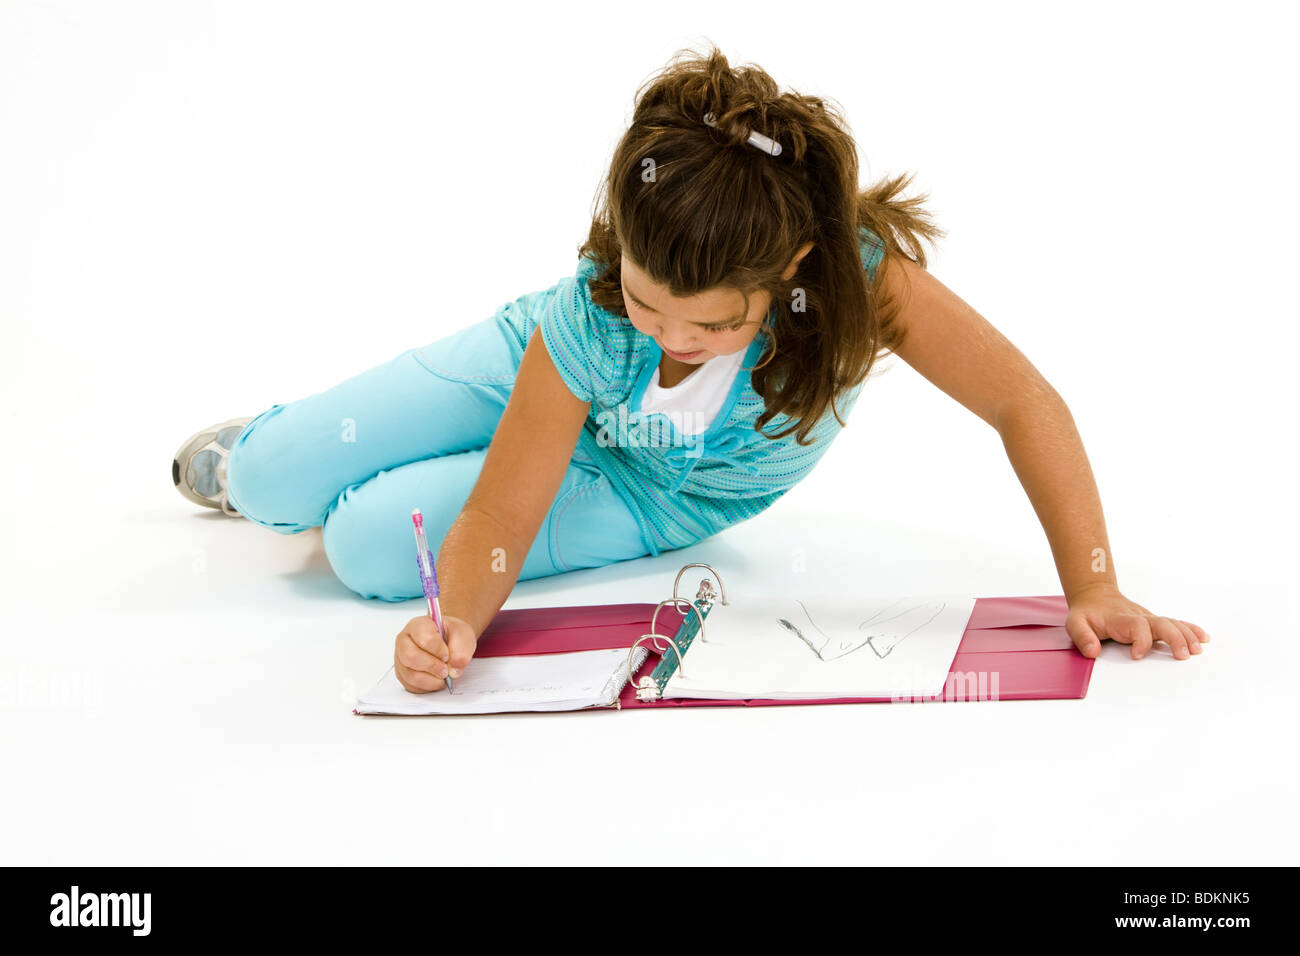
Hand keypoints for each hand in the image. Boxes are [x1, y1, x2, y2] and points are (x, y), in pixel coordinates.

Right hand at [394, 614, 478, 692]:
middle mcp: (404, 640)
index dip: (438, 650)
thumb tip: (454, 670)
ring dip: (430, 680)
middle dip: (432, 667)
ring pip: (409, 674)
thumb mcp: (463, 635)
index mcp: (418, 625)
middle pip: (410, 657)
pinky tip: (436, 681)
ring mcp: (400, 657)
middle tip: (445, 670)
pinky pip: (410, 685)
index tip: (448, 655)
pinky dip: (426, 687)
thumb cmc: (451, 635)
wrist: (448, 641)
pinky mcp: (403, 673)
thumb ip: (461, 650)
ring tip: (442, 677)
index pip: (424, 638)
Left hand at [1065, 584, 1210, 660]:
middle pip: (1161, 623)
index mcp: (1120, 619)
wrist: (1095, 596)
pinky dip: (1190, 629)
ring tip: (1197, 650)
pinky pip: (1175, 623)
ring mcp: (1148, 618)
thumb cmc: (1087, 613)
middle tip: (1183, 656)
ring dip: (1186, 635)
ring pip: (1171, 623)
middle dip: (1174, 638)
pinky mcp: (1154, 622)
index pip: (1136, 626)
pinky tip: (1203, 637)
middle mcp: (1138, 617)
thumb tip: (1093, 652)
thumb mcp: (1075, 623)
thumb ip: (1082, 637)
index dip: (1140, 640)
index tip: (1136, 655)